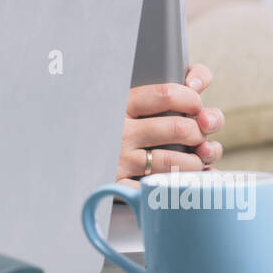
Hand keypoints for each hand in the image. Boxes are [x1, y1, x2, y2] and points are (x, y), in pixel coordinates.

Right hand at [116, 62, 223, 184]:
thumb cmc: (111, 125)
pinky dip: (183, 187)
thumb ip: (166, 88)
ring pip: (175, 162)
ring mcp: (121, 160)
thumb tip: (196, 83)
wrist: (71, 156)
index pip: (166, 95)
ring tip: (197, 159)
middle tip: (201, 136)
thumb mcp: (127, 99)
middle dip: (201, 133)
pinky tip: (191, 182)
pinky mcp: (120, 186)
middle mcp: (121, 132)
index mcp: (123, 104)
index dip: (191, 99)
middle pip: (178, 128)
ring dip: (197, 161)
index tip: (195, 105)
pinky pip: (159, 189)